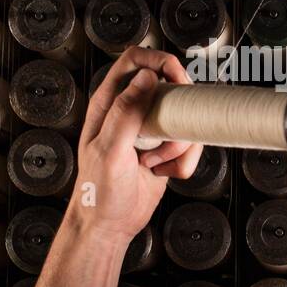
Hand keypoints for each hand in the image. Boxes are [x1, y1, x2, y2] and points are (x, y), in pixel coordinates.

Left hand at [70, 47, 202, 242]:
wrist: (107, 225)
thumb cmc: (97, 191)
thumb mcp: (109, 150)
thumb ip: (127, 112)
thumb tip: (146, 77)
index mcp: (108, 103)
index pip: (135, 60)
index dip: (159, 61)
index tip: (176, 78)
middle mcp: (130, 111)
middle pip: (169, 84)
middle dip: (179, 108)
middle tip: (174, 128)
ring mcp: (150, 130)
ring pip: (184, 117)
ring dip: (180, 142)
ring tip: (155, 162)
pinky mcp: (165, 149)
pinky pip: (189, 144)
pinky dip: (184, 161)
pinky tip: (163, 172)